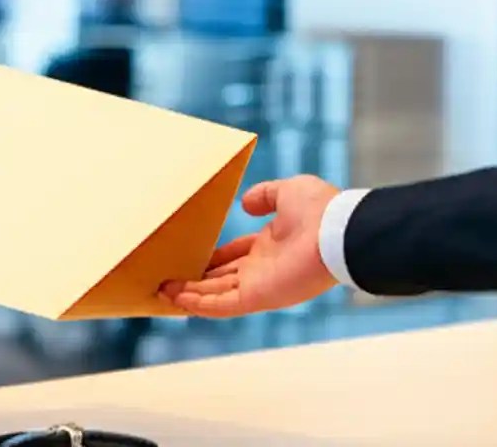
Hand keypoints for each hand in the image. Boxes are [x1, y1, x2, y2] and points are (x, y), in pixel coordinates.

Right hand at [160, 175, 340, 317]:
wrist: (335, 231)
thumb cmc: (319, 208)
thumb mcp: (287, 191)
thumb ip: (265, 195)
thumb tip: (245, 204)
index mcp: (269, 245)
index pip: (234, 255)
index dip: (212, 258)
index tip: (188, 257)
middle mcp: (262, 268)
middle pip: (221, 278)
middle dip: (194, 280)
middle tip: (166, 278)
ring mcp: (259, 285)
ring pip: (215, 294)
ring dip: (189, 294)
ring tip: (161, 291)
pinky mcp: (258, 297)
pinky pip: (222, 306)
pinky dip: (199, 304)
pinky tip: (176, 300)